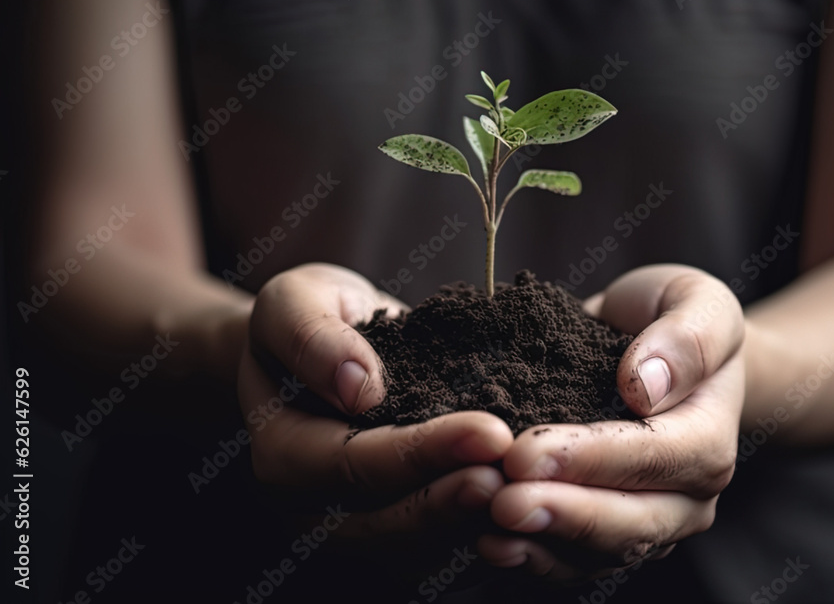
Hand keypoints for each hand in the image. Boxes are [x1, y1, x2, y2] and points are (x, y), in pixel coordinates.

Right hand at [237, 263, 513, 563]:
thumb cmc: (311, 319)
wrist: (329, 348)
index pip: (354, 464)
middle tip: (516, 477)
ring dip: (477, 527)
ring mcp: (355, 530)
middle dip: (457, 501)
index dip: (423, 452)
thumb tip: (359, 386)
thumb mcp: (294, 302)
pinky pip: (441, 552)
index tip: (488, 431)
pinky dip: (485, 537)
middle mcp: (312, 509)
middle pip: (389, 522)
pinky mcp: (396, 535)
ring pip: (420, 551)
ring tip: (528, 496)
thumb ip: (311, 337)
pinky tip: (530, 512)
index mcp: (280, 454)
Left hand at [480, 265, 743, 580]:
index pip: (658, 457)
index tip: (527, 452)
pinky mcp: (610, 537)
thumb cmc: (672, 320)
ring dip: (543, 543)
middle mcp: (689, 496)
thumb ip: (686, 337)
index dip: (593, 458)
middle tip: (502, 503)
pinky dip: (535, 557)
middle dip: (564, 514)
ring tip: (489, 526)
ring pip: (602, 552)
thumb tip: (643, 386)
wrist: (657, 352)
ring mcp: (652, 523)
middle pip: (633, 522)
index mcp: (709, 438)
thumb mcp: (695, 302)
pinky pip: (577, 562)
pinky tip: (490, 542)